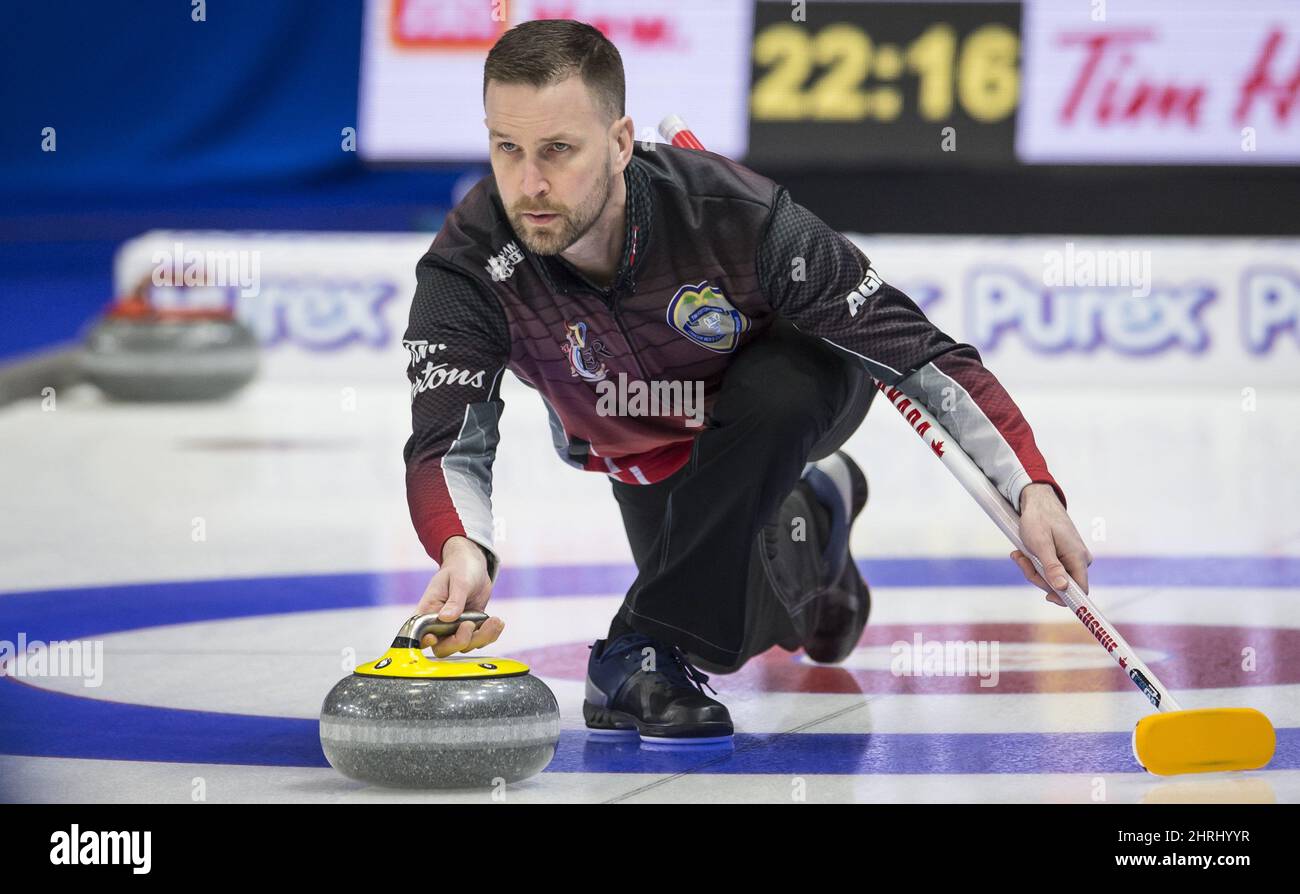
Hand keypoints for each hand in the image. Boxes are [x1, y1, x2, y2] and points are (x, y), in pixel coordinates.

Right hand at [416, 536, 504, 656]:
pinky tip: (497, 623)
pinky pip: (479, 640)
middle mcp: (439, 624)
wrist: (474, 565)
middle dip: (460, 641)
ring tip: (494, 621)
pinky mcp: (470, 627)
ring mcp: (455, 628)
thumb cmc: (460, 568)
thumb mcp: (459, 581)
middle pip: (443, 648)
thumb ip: (454, 601)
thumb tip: (446, 618)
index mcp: (428, 611)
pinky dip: (490, 635)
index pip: (419, 634)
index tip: (435, 637)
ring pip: (464, 646)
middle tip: (471, 624)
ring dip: (481, 637)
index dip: (425, 641)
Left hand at [1010, 484, 1091, 607]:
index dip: (1065, 599)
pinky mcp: (1064, 555)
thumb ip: (1051, 567)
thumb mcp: (1040, 544)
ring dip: (1033, 569)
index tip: (1046, 597)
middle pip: (1061, 586)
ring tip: (1019, 554)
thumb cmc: (1038, 519)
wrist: (1038, 500)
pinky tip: (1023, 553)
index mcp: (1078, 559)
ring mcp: (1072, 558)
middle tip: (1022, 560)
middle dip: (1038, 577)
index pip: (1081, 591)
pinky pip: (1050, 568)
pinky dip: (1035, 563)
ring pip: (1052, 577)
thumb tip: (1062, 588)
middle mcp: (1080, 560)